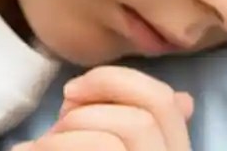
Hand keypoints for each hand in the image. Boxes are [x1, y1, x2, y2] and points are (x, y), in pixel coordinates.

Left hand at [13, 67, 194, 150]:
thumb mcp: (128, 148)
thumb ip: (150, 127)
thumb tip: (186, 99)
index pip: (166, 102)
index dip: (118, 82)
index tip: (73, 90)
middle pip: (145, 116)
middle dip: (91, 111)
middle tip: (58, 119)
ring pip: (115, 138)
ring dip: (67, 135)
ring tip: (41, 146)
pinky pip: (94, 150)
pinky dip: (48, 147)